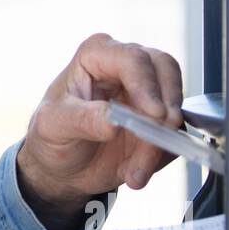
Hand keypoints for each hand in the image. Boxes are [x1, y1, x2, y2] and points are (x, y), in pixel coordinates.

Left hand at [17, 33, 183, 205]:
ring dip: (161, 144)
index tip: (154, 113)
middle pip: (165, 70)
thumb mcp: (53, 126)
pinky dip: (161, 157)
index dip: (147, 84)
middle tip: (161, 137)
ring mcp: (147, 93)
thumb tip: (113, 121)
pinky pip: (176, 135)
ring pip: (173, 107)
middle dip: (167, 107)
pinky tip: (137, 173)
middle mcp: (126, 68)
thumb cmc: (53, 136)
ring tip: (135, 172)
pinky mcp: (159, 121)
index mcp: (96, 56)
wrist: (63, 167)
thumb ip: (82, 120)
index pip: (132, 58)